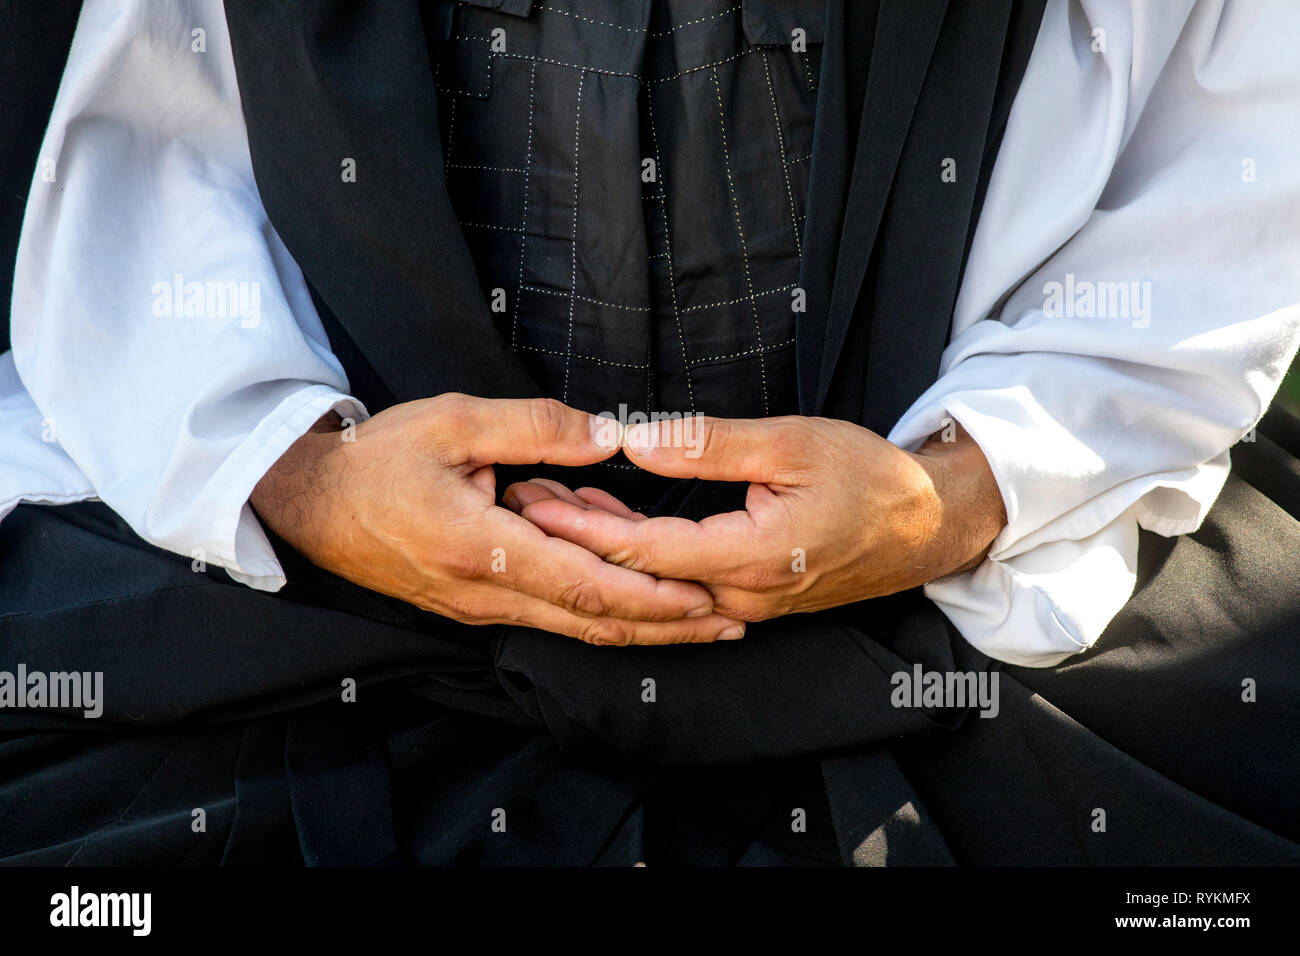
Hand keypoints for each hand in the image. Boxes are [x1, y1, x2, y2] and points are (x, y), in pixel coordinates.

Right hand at [250, 394, 743, 643]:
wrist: (311, 504)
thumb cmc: (378, 458)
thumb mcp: (455, 422)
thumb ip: (537, 428)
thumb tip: (610, 436)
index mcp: (483, 548)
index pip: (585, 584)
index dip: (651, 596)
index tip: (707, 596)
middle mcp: (487, 594)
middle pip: (593, 622)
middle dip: (667, 627)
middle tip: (730, 622)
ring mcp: (481, 607)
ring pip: (576, 627)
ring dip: (641, 628)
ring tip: (700, 622)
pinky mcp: (476, 605)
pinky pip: (550, 615)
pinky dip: (601, 612)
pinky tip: (636, 600)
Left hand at [504, 415, 1005, 621]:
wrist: (928, 526)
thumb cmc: (870, 477)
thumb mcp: (792, 443)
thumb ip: (709, 446)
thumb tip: (635, 441)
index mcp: (749, 559)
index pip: (643, 551)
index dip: (581, 528)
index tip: (531, 504)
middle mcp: (740, 597)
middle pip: (637, 577)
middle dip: (575, 540)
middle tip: (523, 499)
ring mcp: (747, 606)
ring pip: (656, 585)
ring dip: (602, 547)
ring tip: (551, 503)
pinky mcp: (752, 601)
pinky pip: (681, 585)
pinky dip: (639, 554)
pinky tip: (610, 521)